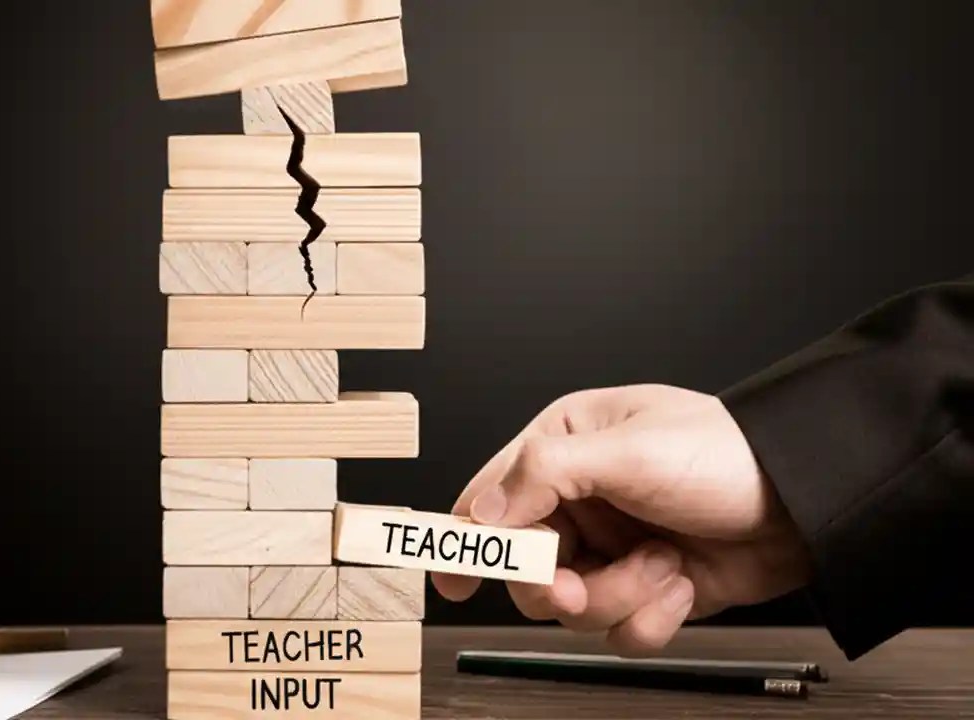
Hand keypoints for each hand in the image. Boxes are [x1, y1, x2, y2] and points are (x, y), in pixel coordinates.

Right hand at [431, 384, 813, 654]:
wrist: (809, 506)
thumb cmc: (727, 454)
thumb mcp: (629, 451)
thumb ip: (544, 474)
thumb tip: (480, 512)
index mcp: (564, 446)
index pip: (492, 496)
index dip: (467, 538)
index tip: (454, 579)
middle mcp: (581, 498)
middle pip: (527, 567)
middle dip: (559, 585)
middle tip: (582, 588)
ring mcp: (612, 547)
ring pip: (572, 607)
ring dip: (619, 597)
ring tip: (664, 565)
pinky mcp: (644, 588)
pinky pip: (618, 630)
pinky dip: (649, 618)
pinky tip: (682, 583)